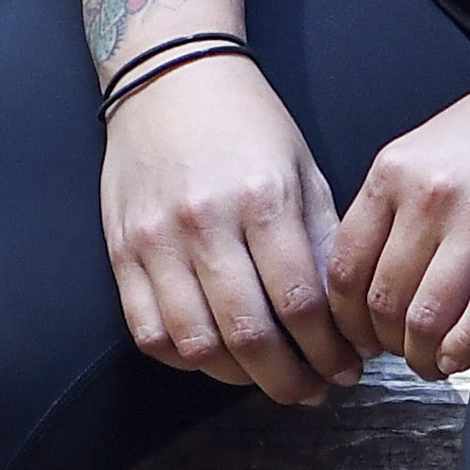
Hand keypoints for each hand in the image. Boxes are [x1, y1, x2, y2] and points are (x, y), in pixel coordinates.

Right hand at [104, 52, 352, 405]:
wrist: (168, 79)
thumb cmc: (247, 124)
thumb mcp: (304, 170)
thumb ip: (322, 244)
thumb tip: (347, 321)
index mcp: (263, 200)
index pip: (302, 303)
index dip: (331, 351)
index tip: (349, 368)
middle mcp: (206, 224)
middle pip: (250, 336)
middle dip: (293, 380)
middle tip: (316, 390)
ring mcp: (156, 240)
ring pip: (198, 345)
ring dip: (241, 378)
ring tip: (270, 378)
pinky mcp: (121, 251)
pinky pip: (149, 332)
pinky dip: (185, 359)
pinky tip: (217, 356)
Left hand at [328, 27, 469, 381]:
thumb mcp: (433, 145)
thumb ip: (398, 201)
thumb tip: (374, 274)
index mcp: (395, 171)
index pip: (345, 268)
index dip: (344, 319)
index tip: (359, 338)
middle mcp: (430, 195)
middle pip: (383, 301)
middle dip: (386, 345)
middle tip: (401, 356)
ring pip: (429, 316)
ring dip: (425, 356)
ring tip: (433, 364)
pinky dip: (466, 349)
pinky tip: (464, 359)